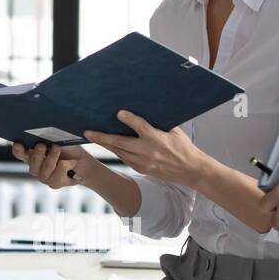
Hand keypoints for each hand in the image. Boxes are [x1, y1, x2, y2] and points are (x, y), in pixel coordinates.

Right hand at [12, 141, 91, 188]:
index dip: (17, 150)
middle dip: (36, 154)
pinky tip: (71, 163)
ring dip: (52, 158)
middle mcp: (35, 167)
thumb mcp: (57, 139)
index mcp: (32, 154)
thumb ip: (46, 138)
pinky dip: (65, 166)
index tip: (18, 144)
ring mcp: (43, 177)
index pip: (20, 153)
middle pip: (31, 162)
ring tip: (57, 148)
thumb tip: (40, 135)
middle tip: (42, 145)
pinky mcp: (54, 184)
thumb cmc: (68, 148)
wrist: (83, 162)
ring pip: (44, 170)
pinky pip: (56, 177)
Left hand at [83, 111, 206, 184]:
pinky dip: (115, 150)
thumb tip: (142, 109)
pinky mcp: (141, 169)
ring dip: (105, 144)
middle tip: (87, 132)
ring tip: (92, 136)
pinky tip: (107, 144)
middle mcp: (148, 152)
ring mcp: (143, 162)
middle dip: (102, 137)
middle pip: (120, 143)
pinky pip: (124, 158)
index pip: (141, 127)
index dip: (130, 119)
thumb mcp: (173, 131)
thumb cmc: (182, 146)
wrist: (190, 170)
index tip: (119, 112)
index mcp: (158, 139)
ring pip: (119, 152)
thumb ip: (157, 123)